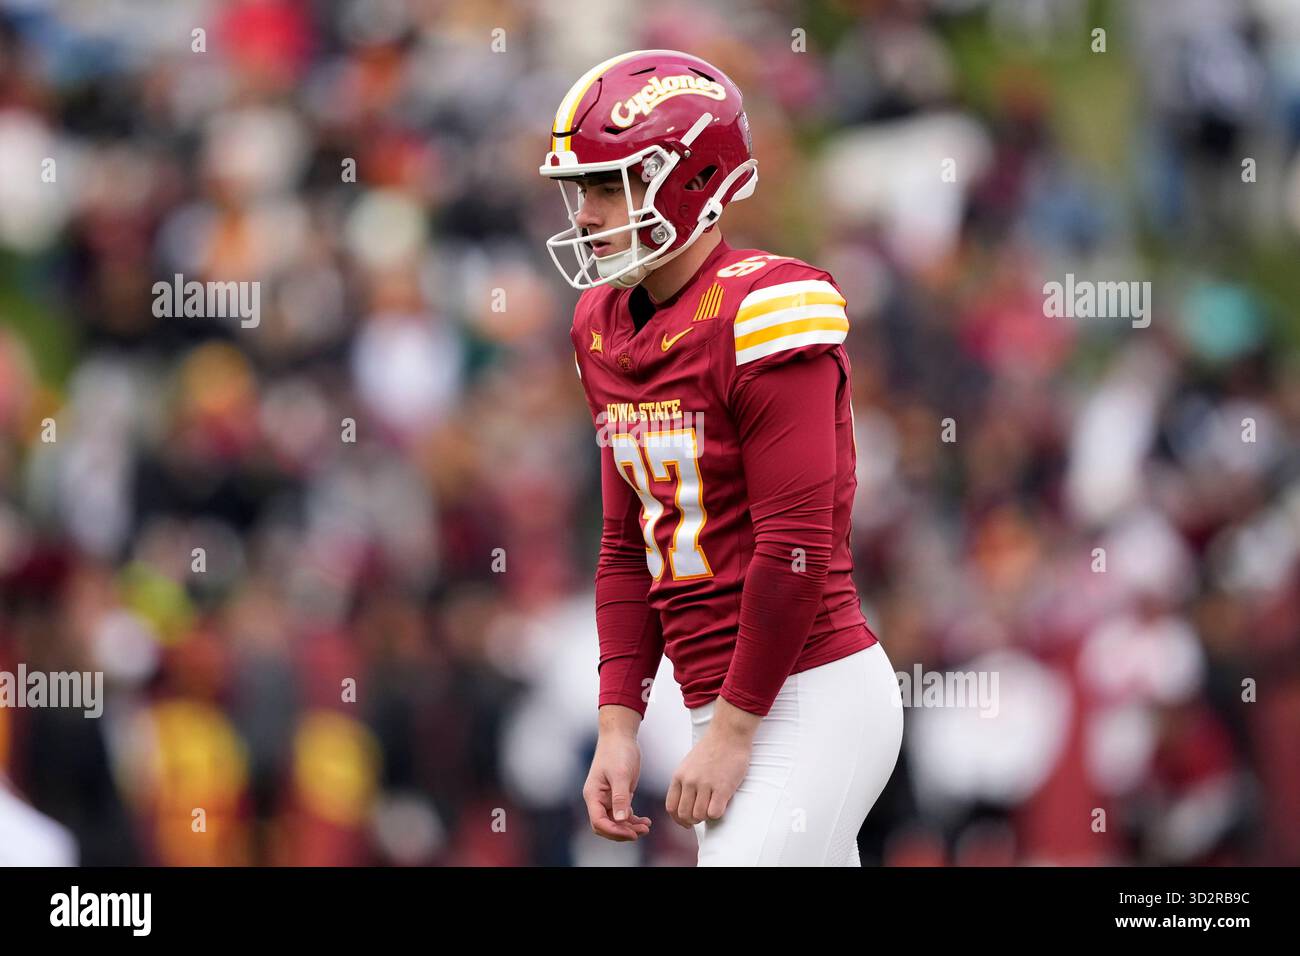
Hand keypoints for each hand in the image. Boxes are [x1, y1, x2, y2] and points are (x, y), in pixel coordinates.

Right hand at [583, 730, 652, 841]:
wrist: (620, 736)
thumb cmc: (618, 751)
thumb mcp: (621, 774)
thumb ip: (620, 797)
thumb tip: (621, 820)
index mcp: (593, 795)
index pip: (599, 822)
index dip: (614, 831)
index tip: (632, 833)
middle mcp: (598, 799)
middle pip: (606, 826)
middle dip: (623, 832)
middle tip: (642, 831)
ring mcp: (607, 798)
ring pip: (616, 821)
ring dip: (630, 827)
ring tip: (647, 827)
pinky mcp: (618, 795)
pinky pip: (623, 813)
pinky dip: (633, 819)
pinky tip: (645, 821)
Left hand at [666, 701, 757, 827]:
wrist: (728, 734)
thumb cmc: (711, 749)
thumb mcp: (689, 764)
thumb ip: (684, 782)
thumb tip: (685, 804)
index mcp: (679, 776)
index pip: (671, 807)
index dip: (678, 819)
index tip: (686, 822)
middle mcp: (689, 781)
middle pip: (684, 814)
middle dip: (693, 821)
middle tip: (702, 817)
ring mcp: (705, 784)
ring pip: (699, 816)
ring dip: (706, 817)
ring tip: (712, 807)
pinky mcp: (722, 787)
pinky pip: (714, 813)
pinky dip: (717, 813)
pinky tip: (722, 803)